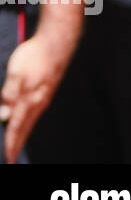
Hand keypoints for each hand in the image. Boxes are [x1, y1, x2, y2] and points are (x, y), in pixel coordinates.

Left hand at [0, 32, 73, 162]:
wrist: (57, 41)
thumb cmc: (37, 55)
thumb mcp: (15, 74)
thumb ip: (8, 95)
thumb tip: (2, 115)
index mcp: (29, 100)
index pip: (16, 128)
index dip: (9, 144)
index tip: (7, 157)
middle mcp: (38, 102)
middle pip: (24, 128)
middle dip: (16, 144)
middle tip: (11, 157)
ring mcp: (43, 96)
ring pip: (29, 121)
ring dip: (21, 134)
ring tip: (15, 144)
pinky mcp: (45, 89)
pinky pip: (34, 112)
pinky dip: (27, 122)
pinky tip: (25, 120)